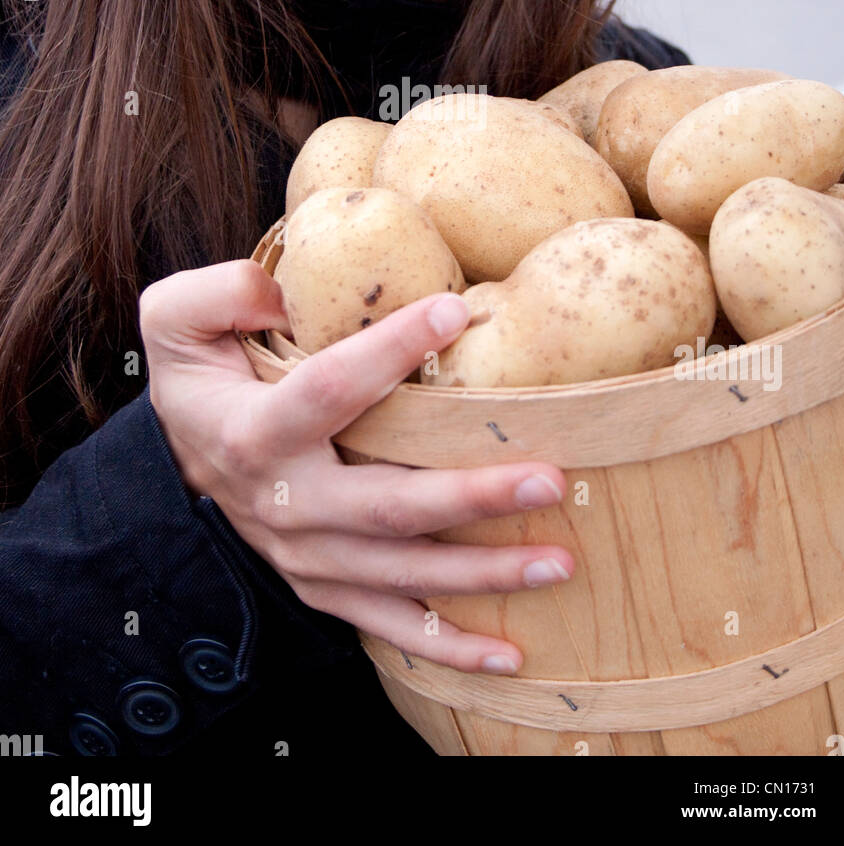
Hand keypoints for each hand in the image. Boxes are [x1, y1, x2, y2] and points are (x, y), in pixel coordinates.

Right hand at [142, 261, 572, 672]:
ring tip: (558, 560)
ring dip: (485, 573)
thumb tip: (284, 295)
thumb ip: (223, 293)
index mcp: (256, 431)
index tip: (456, 313)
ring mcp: (308, 555)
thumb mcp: (180, 318)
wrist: (181, 458)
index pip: (331, 389)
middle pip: (390, 505)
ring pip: (404, 572)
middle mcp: (288, 502)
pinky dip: (449, 646)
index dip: (391, 350)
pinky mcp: (325, 586)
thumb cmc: (198, 377)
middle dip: (474, 496)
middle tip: (549, 478)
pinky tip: (512, 656)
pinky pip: (389, 625)